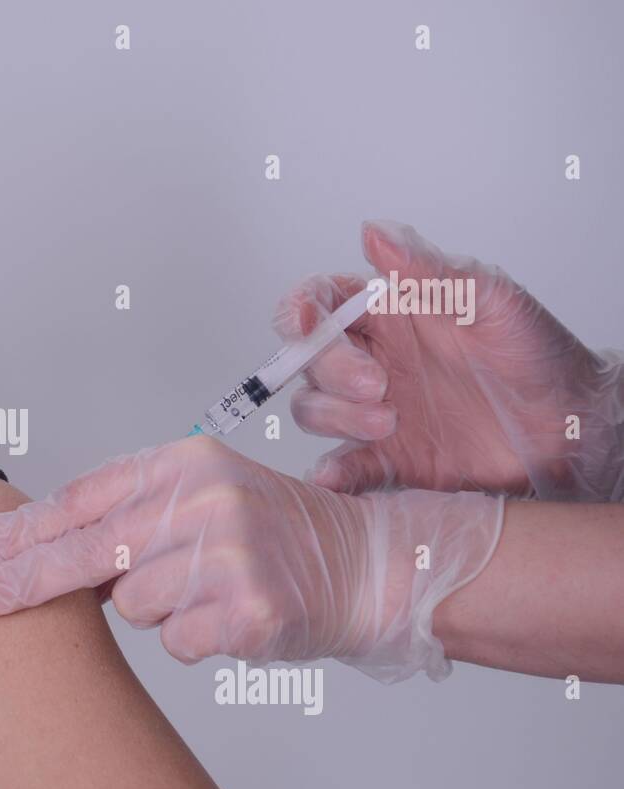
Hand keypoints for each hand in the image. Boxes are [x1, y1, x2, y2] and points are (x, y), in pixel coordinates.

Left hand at [0, 436, 502, 681]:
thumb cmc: (268, 531)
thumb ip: (124, 514)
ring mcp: (232, 554)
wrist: (363, 562)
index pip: (83, 499)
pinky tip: (227, 614)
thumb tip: (29, 549)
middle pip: (87, 551)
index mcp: (184, 462)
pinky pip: (178, 640)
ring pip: (134, 604)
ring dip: (153, 607)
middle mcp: (206, 498)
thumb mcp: (197, 495)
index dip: (22, 532)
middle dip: (19, 581)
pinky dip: (193, 636)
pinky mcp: (252, 611)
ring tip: (203, 588)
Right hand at [279, 220, 623, 500]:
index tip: (306, 325)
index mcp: (389, 315)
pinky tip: (336, 473)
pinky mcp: (390, 460)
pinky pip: (343, 467)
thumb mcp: (490, 298)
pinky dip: (330, 472)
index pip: (320, 302)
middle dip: (331, 371)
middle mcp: (372, 361)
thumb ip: (429, 270)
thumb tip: (372, 231)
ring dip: (335, 416)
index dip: (298, 310)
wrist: (572, 424)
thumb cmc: (537, 353)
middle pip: (309, 361)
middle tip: (378, 385)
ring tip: (388, 423)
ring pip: (314, 410)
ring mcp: (374, 412)